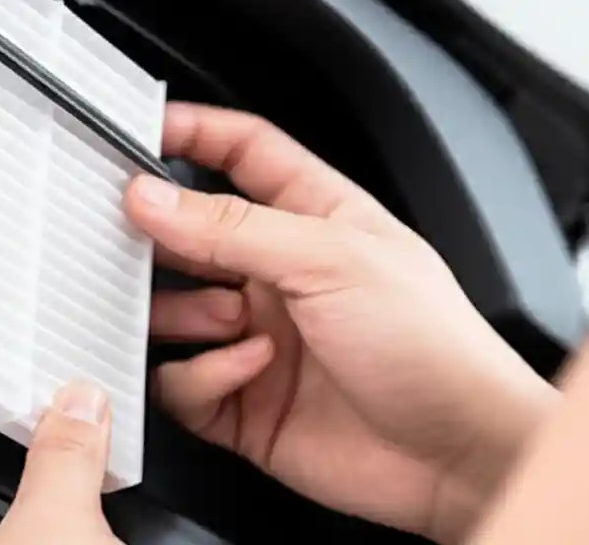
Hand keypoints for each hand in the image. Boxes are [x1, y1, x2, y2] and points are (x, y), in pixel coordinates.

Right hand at [123, 103, 556, 543]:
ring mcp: (258, 338)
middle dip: (159, 235)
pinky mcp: (243, 402)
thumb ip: (232, 227)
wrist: (459, 458)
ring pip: (173, 311)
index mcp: (315, 219)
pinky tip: (243, 370)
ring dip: (181, 313)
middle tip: (129, 235)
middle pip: (191, 234)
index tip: (140, 130)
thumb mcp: (331, 260)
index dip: (194, 132)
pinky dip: (200, 376)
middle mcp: (281, 275)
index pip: (243, 153)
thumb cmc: (435, 348)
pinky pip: (182, 381)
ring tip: (221, 319)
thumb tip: (153, 198)